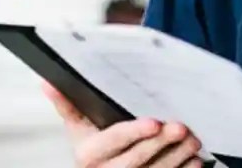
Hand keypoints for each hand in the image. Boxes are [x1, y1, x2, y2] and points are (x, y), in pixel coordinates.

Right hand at [43, 82, 203, 167]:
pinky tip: (193, 160)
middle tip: (181, 127)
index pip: (113, 141)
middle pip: (136, 161)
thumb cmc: (93, 148)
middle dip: (161, 144)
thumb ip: (68, 105)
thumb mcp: (78, 128)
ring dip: (176, 157)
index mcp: (88, 155)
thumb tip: (47, 82)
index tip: (154, 122)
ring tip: (192, 140)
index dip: (134, 133)